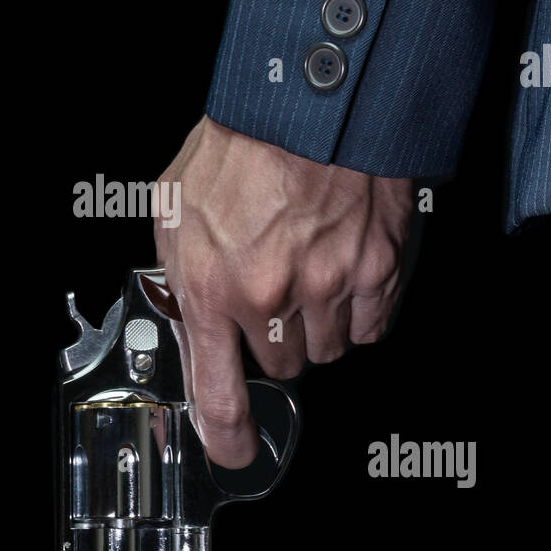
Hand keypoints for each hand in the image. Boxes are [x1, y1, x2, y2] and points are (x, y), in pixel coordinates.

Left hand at [153, 116, 413, 466]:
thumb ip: (179, 274)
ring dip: (316, 323)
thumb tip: (186, 316)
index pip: (218, 394)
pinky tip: (341, 267)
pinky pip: (369, 326)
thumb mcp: (174, 209)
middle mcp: (269, 297)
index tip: (234, 452)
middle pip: (280, 367)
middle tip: (271, 288)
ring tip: (306, 266)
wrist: (309, 99)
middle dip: (273, 339)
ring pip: (326, 349)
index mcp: (211, 286)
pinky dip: (357, 309)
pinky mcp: (376, 270)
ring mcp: (328, 287)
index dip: (227, 437)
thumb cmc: (240, 145)